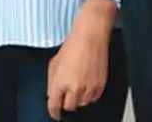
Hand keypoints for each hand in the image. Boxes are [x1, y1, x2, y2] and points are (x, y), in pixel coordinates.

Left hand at [47, 0, 115, 118]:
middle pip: (69, 107)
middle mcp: (75, 89)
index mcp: (60, 83)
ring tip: (77, 81)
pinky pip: (93, 98)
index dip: (54, 111)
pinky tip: (86, 81)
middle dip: (66, 102)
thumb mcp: (54, 64)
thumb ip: (51, 82)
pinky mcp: (100, 87)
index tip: (54, 114)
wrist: (90, 39)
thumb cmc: (72, 47)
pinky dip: (89, 94)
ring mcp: (89, 89)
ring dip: (78, 97)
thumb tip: (51, 94)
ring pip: (82, 103)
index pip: (55, 105)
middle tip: (66, 92)